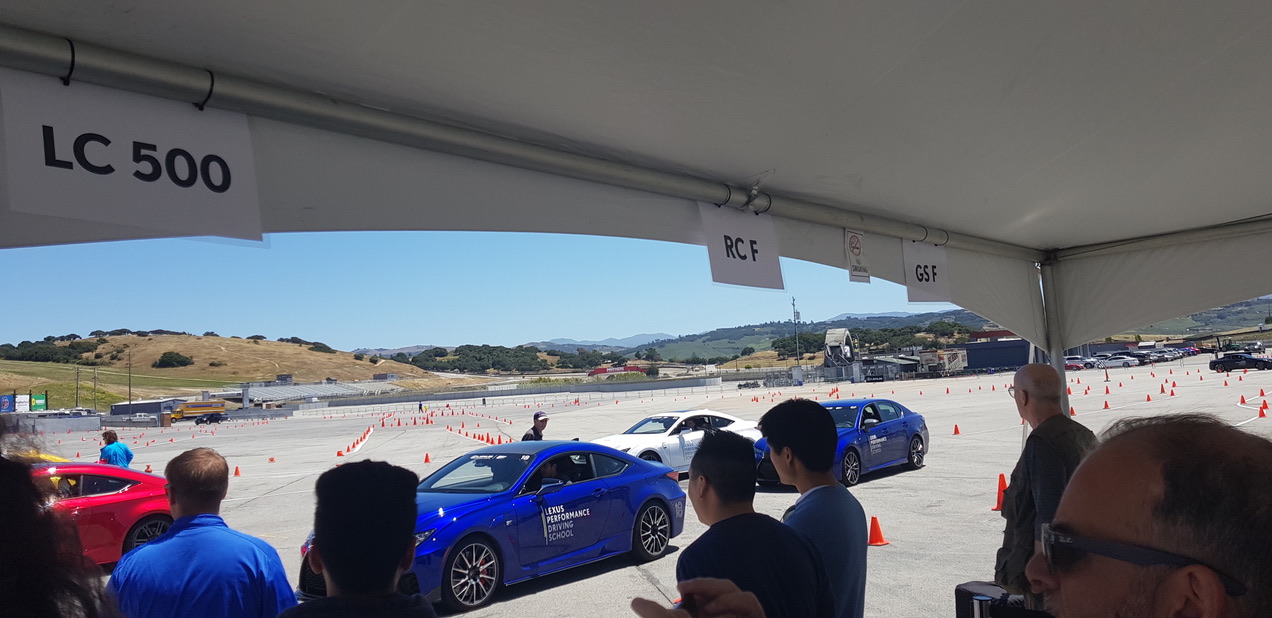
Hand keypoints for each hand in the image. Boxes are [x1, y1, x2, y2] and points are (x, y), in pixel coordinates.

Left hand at [630, 578, 764, 617]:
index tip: (681, 588)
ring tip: (708, 611)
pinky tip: (719, 616)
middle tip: (685, 589)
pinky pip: (749, 601)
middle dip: (706, 585)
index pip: (704, 595)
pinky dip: (733, 603)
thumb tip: (636, 601)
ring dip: (720, 594)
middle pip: (722, 589)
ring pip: (736, 592)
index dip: (696, 587)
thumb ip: (657, 616)